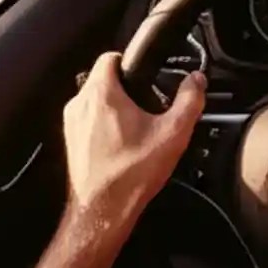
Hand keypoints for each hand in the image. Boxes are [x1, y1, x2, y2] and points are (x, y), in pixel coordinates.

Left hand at [28, 52, 204, 267]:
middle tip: (147, 102)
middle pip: (103, 78)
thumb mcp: (172, 134)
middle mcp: (80, 104)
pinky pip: (88, 120)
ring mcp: (71, 123)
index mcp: (102, 93)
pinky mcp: (70, 141)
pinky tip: (122, 143)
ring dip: (114, 106)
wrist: (102, 211)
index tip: (147, 72)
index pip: (111, 56)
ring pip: (94, 99)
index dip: (132, 60)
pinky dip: (103, 124)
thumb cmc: (130, 175)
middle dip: (126, 86)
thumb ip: (189, 101)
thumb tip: (196, 82)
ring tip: (137, 125)